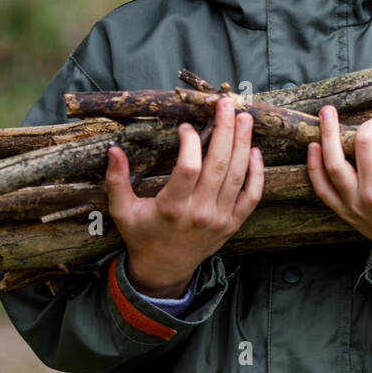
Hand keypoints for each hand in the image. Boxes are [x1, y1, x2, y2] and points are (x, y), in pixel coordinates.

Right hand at [106, 96, 264, 296]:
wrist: (165, 268)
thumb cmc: (141, 234)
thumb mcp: (122, 210)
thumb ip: (117, 180)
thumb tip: (114, 149)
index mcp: (172, 208)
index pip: (188, 168)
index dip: (190, 143)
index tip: (186, 126)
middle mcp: (200, 213)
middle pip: (219, 165)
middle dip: (224, 130)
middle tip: (226, 104)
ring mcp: (221, 218)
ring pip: (238, 175)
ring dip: (243, 144)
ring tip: (244, 118)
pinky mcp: (234, 222)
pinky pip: (252, 195)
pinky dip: (257, 173)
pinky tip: (254, 150)